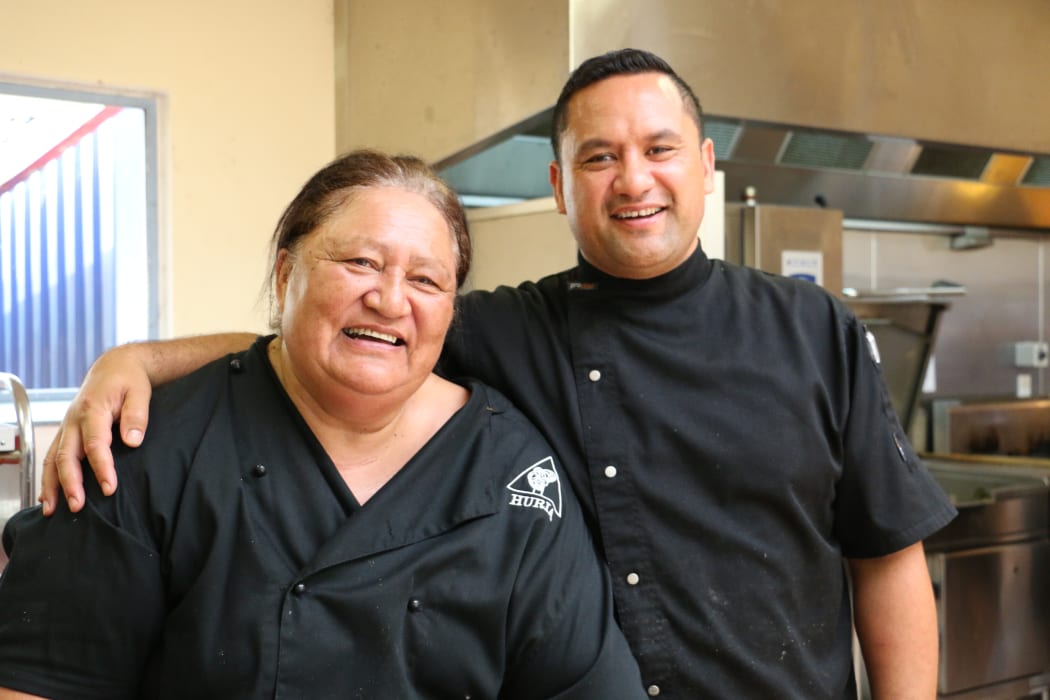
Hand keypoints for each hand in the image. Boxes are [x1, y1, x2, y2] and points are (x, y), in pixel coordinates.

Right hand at [40, 345, 152, 514]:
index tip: (109, 488)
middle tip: (77, 506)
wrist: (114, 367)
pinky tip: (47, 496)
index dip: (101, 467)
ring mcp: (67, 426)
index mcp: (93, 410)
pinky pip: (52, 455)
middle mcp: (74, 420)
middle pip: (66, 455)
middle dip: (70, 483)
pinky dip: (48, 476)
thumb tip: (132, 441)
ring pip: (53, 458)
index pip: (95, 444)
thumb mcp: (140, 393)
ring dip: (52, 484)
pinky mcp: (66, 431)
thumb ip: (136, 417)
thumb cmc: (129, 381)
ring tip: (51, 510)